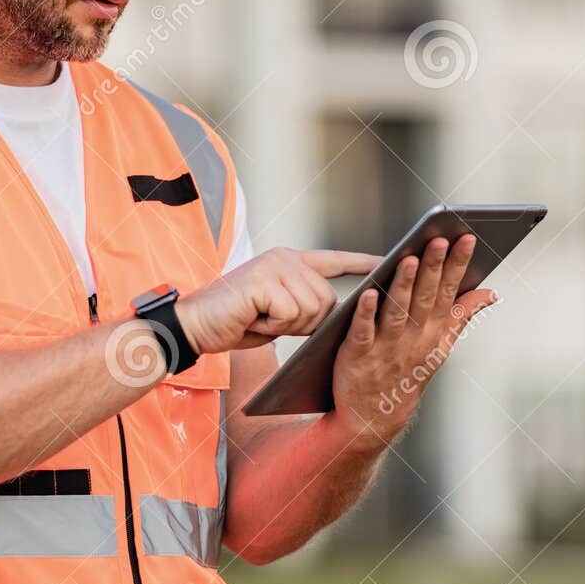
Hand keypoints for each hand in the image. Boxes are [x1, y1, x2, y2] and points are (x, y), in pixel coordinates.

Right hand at [174, 247, 382, 353]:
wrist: (195, 325)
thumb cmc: (235, 322)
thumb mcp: (278, 313)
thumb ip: (304, 306)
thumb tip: (336, 314)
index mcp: (290, 261)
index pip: (335, 260)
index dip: (363, 263)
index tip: (390, 262)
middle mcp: (286, 258)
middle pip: (326, 299)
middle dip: (305, 322)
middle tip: (270, 320)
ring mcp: (275, 266)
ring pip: (311, 308)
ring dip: (287, 324)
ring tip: (259, 316)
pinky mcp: (264, 279)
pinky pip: (291, 313)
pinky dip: (273, 324)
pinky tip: (252, 316)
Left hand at [329, 234, 495, 448]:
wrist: (374, 419)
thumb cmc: (406, 373)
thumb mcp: (439, 347)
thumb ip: (460, 316)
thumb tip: (491, 292)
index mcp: (433, 333)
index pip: (449, 293)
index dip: (458, 265)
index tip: (467, 237)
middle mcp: (413, 339)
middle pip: (425, 298)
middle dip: (434, 268)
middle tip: (440, 239)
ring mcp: (386, 349)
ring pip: (397, 311)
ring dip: (404, 285)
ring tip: (409, 258)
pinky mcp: (357, 357)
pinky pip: (363, 332)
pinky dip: (366, 313)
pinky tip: (368, 292)